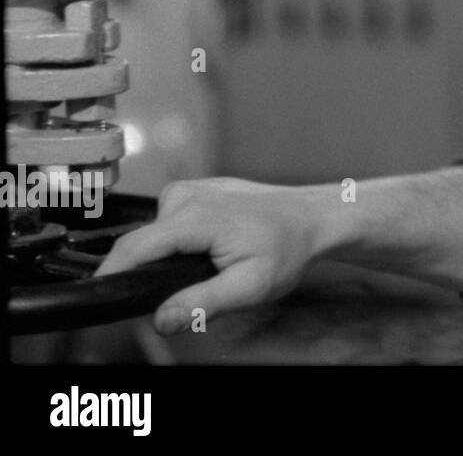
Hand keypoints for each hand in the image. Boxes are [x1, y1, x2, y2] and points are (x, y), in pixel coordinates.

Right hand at [95, 177, 331, 334]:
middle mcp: (184, 196)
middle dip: (150, 274)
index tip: (104, 300)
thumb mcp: (251, 286)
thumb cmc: (288, 248)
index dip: (111, 276)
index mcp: (194, 217)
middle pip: (140, 244)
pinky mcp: (193, 191)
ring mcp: (188, 190)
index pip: (131, 248)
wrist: (312, 217)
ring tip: (207, 267)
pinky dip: (179, 243)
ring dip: (169, 258)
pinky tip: (209, 248)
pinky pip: (168, 225)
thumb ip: (204, 304)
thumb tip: (161, 319)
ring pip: (154, 237)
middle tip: (186, 294)